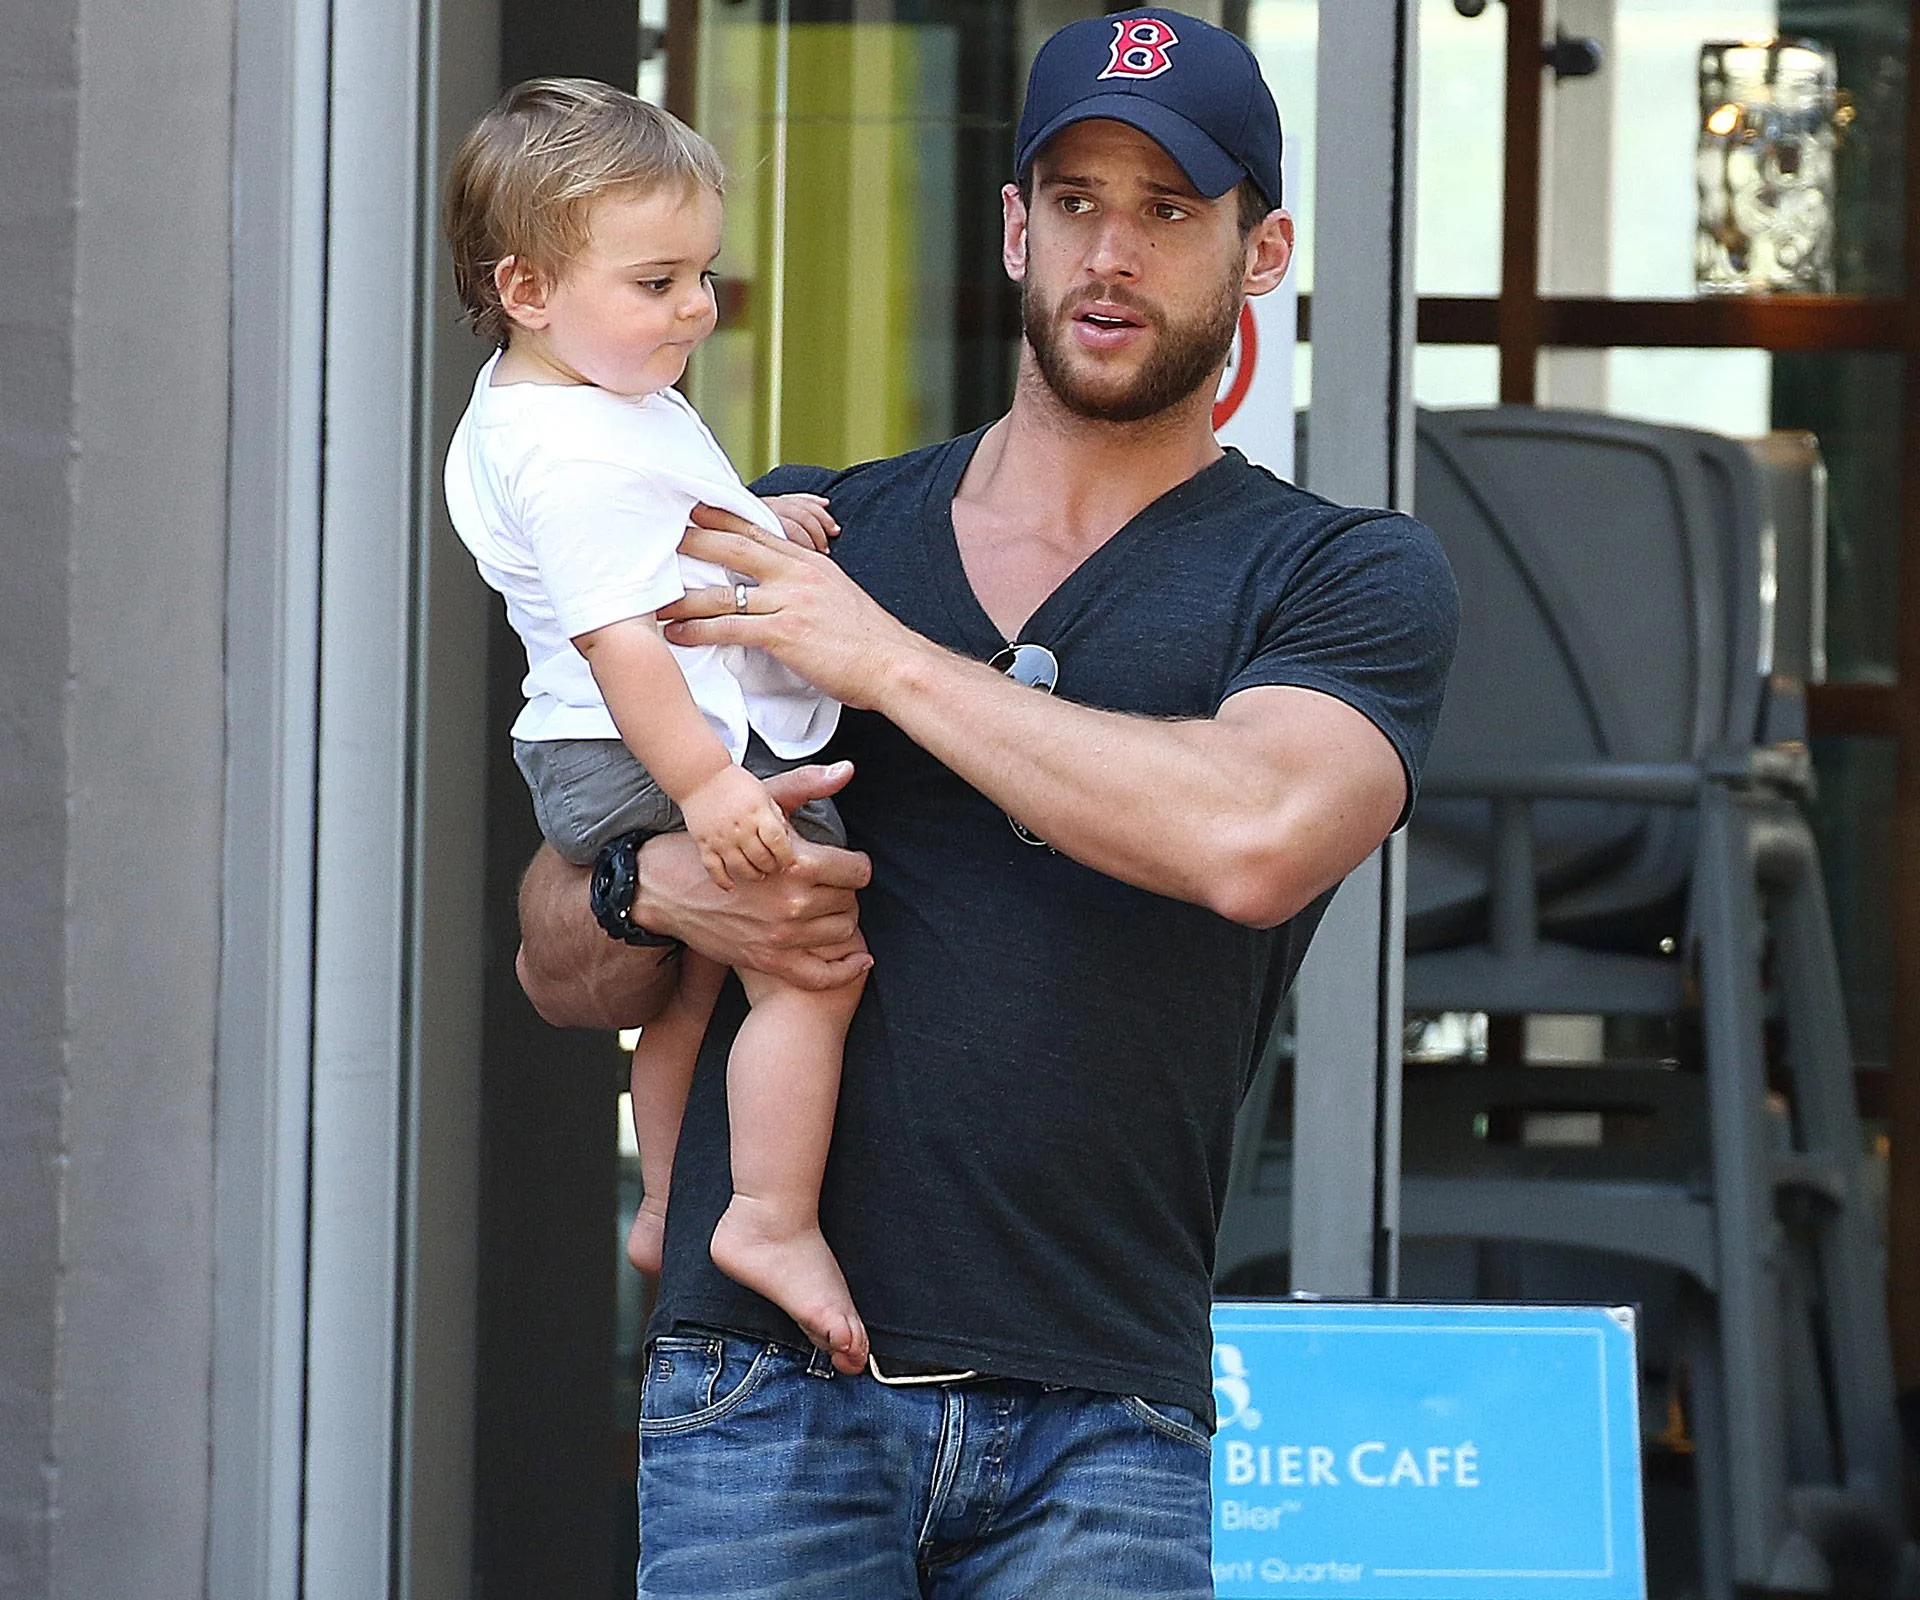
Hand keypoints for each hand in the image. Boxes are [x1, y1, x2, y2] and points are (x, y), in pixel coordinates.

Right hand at [636, 763, 874, 989]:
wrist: (669, 886)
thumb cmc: (719, 840)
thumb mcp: (762, 806)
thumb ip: (809, 786)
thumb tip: (848, 769)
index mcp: (796, 864)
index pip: (856, 870)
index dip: (857, 866)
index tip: (852, 865)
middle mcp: (793, 903)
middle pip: (850, 900)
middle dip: (846, 890)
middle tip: (834, 884)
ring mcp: (782, 936)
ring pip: (843, 932)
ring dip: (842, 919)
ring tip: (830, 907)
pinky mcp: (769, 960)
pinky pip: (822, 975)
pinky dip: (846, 970)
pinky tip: (859, 960)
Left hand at [662, 504, 929, 709]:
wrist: (894, 665)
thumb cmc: (869, 640)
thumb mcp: (838, 596)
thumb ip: (807, 586)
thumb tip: (785, 591)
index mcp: (810, 563)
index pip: (758, 530)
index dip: (722, 518)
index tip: (694, 509)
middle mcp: (797, 575)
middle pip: (734, 548)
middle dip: (693, 542)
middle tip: (659, 538)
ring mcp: (790, 603)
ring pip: (724, 593)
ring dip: (684, 598)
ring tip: (655, 601)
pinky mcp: (785, 634)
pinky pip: (731, 628)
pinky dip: (699, 631)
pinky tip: (679, 635)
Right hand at [680, 762, 792, 889]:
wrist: (701, 777)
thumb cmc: (735, 785)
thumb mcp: (764, 794)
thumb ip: (776, 817)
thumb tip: (788, 839)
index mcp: (758, 813)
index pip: (777, 842)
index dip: (786, 856)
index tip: (789, 861)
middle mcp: (740, 827)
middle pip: (761, 858)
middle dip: (772, 866)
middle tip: (774, 867)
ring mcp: (721, 838)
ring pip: (741, 867)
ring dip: (753, 875)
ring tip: (759, 873)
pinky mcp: (704, 844)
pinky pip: (714, 869)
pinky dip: (723, 881)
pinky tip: (732, 886)